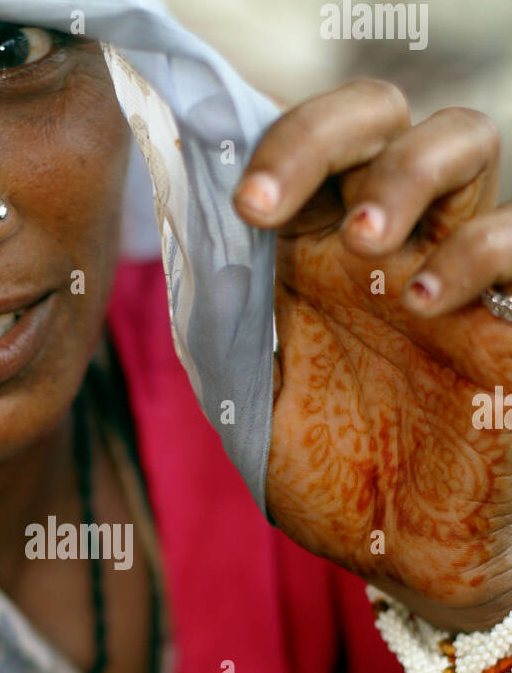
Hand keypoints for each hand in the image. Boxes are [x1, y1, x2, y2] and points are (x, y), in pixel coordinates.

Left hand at [234, 79, 511, 632]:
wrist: (417, 558)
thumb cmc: (340, 482)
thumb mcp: (260, 415)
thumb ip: (230, 341)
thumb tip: (191, 261)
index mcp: (321, 256)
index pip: (303, 152)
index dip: (269, 148)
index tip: (239, 205)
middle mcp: (392, 243)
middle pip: (380, 114)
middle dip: (324, 133)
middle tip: (267, 206)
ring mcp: (458, 270)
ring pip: (464, 138)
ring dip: (408, 171)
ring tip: (367, 243)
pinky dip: (481, 249)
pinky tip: (425, 303)